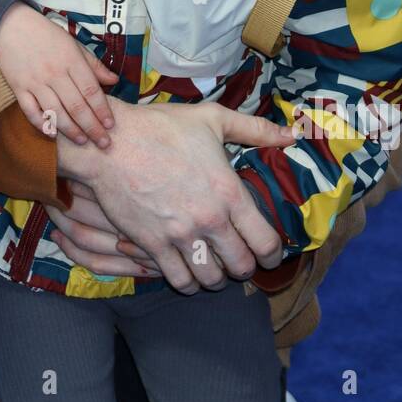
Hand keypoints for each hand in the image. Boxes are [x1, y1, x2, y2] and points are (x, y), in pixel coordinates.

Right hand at [0, 2, 118, 147]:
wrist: (12, 25)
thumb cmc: (47, 35)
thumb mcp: (74, 44)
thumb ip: (93, 65)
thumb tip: (114, 80)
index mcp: (71, 60)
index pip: (91, 91)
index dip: (102, 110)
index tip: (111, 125)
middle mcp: (54, 73)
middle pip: (76, 106)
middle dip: (92, 127)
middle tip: (104, 143)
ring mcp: (35, 81)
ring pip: (55, 111)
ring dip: (71, 130)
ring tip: (83, 141)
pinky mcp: (18, 87)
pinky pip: (30, 110)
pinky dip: (41, 124)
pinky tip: (53, 134)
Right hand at [51, 96, 292, 293]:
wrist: (111, 142)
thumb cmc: (161, 127)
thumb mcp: (212, 118)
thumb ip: (255, 129)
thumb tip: (291, 135)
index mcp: (229, 192)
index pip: (265, 241)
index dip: (274, 256)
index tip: (271, 257)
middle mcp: (209, 219)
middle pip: (241, 266)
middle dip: (245, 268)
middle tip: (240, 262)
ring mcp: (180, 235)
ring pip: (211, 280)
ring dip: (216, 279)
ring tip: (214, 270)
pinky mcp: (153, 245)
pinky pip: (179, 281)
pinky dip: (187, 282)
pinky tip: (187, 272)